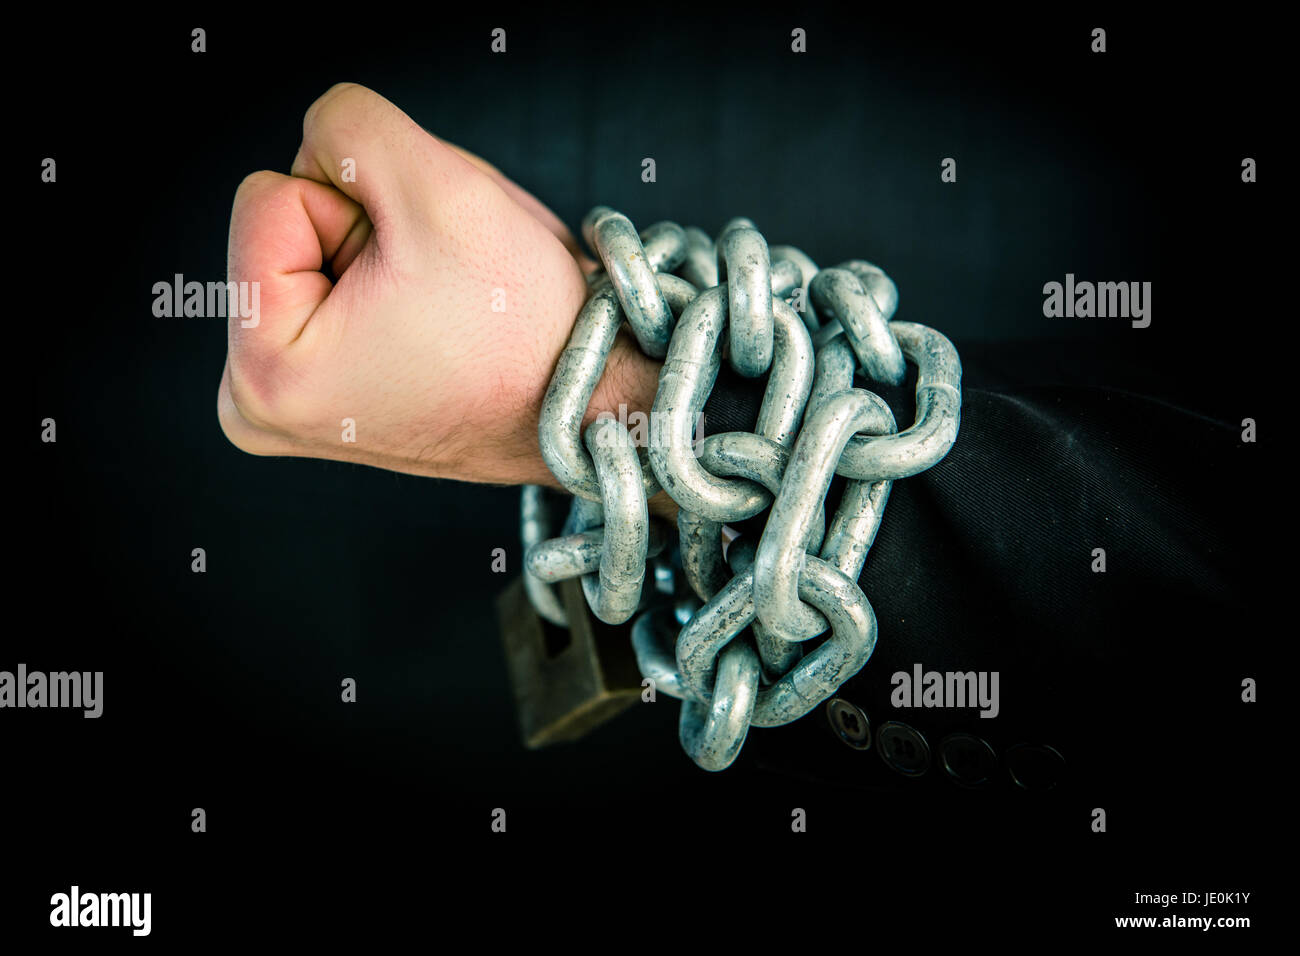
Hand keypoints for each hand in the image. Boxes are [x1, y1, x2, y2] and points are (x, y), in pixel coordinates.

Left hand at [217, 82, 657, 489]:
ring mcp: (285, 411)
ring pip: (315, 253)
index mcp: (263, 373)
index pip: (271, 193)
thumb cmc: (525, 328)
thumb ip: (348, 122)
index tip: (424, 273)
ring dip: (387, 256)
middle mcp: (256, 408)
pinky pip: (332, 293)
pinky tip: (436, 328)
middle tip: (442, 293)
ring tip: (445, 311)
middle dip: (371, 232)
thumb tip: (319, 140)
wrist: (586, 406)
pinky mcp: (317, 405)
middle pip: (286, 227)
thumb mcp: (438, 187)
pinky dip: (388, 290)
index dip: (363, 207)